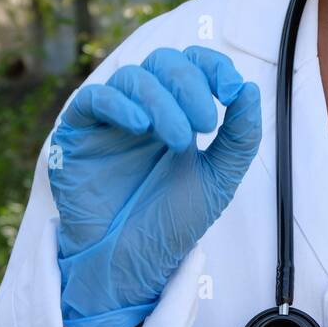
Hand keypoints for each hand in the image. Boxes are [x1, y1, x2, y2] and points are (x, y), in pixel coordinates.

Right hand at [49, 46, 260, 326]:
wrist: (132, 264)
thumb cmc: (172, 221)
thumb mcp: (218, 179)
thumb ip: (240, 137)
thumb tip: (250, 89)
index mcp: (178, 109)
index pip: (194, 64)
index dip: (213, 67)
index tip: (231, 91)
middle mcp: (144, 106)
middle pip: (164, 62)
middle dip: (189, 85)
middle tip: (205, 125)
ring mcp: (110, 117)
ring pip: (133, 77)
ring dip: (161, 101)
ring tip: (179, 140)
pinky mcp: (78, 132)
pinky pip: (93, 99)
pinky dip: (119, 104)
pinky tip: (140, 126)